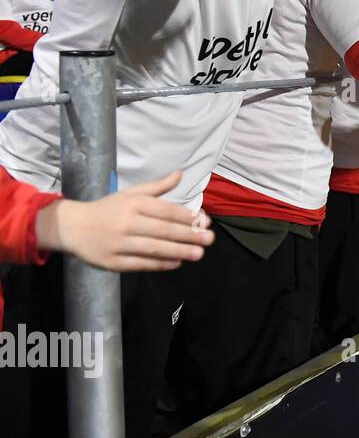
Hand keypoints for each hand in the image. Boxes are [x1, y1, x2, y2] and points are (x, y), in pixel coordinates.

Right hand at [35, 172, 214, 271]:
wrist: (71, 226)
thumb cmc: (107, 208)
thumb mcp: (130, 193)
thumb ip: (157, 187)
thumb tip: (180, 174)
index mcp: (132, 204)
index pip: (165, 210)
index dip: (186, 217)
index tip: (204, 221)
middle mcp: (126, 222)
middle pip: (163, 230)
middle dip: (189, 236)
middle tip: (209, 239)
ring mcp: (118, 243)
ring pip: (154, 248)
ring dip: (179, 252)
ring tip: (199, 254)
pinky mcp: (112, 261)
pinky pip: (141, 264)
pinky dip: (160, 264)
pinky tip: (176, 263)